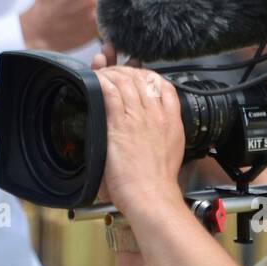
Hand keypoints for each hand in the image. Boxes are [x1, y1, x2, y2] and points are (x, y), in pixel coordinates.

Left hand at [94, 65, 185, 218]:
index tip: (138, 75)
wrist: (152, 196)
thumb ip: (162, 136)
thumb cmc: (156, 183)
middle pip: (142, 78)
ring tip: (102, 73)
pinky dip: (101, 82)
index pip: (163, 86)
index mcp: (171, 121)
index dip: (148, 75)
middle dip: (126, 69)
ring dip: (111, 73)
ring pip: (125, 81)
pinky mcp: (120, 124)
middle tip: (114, 69)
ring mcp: (138, 117)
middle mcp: (156, 115)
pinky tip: (95, 80)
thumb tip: (150, 134)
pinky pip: (109, 91)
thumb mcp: (170, 153)